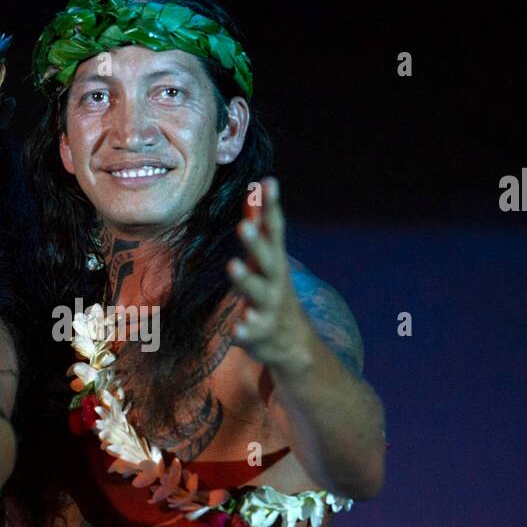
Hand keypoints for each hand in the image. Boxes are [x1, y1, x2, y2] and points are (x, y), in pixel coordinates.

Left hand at [226, 176, 312, 371]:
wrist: (295, 344)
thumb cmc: (273, 292)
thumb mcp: (268, 258)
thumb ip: (260, 225)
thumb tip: (256, 186)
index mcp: (274, 261)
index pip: (275, 230)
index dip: (271, 206)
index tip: (268, 182)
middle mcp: (274, 282)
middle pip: (267, 259)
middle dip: (257, 242)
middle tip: (245, 224)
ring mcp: (268, 308)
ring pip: (257, 293)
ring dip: (245, 279)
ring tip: (232, 265)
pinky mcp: (258, 334)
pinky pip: (251, 332)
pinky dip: (245, 330)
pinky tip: (236, 328)